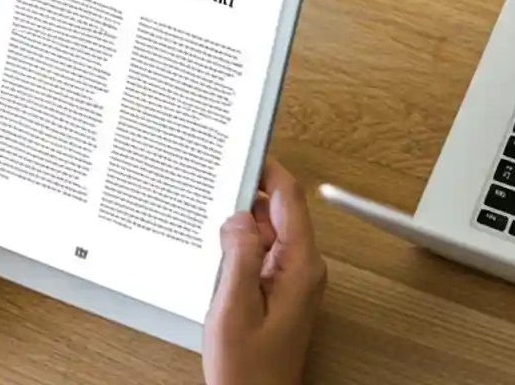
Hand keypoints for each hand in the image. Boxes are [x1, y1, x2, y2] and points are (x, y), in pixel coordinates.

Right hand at [204, 158, 326, 384]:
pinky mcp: (281, 292)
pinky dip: (243, 245)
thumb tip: (238, 217)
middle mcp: (303, 268)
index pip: (290, 199)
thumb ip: (238, 255)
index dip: (269, 170)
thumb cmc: (249, 369)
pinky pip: (263, 254)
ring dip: (243, 223)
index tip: (247, 151)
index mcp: (300, 266)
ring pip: (269, 233)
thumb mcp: (234, 307)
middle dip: (249, 195)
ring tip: (211, 214)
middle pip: (279, 212)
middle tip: (216, 180)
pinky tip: (218, 249)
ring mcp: (293, 280)